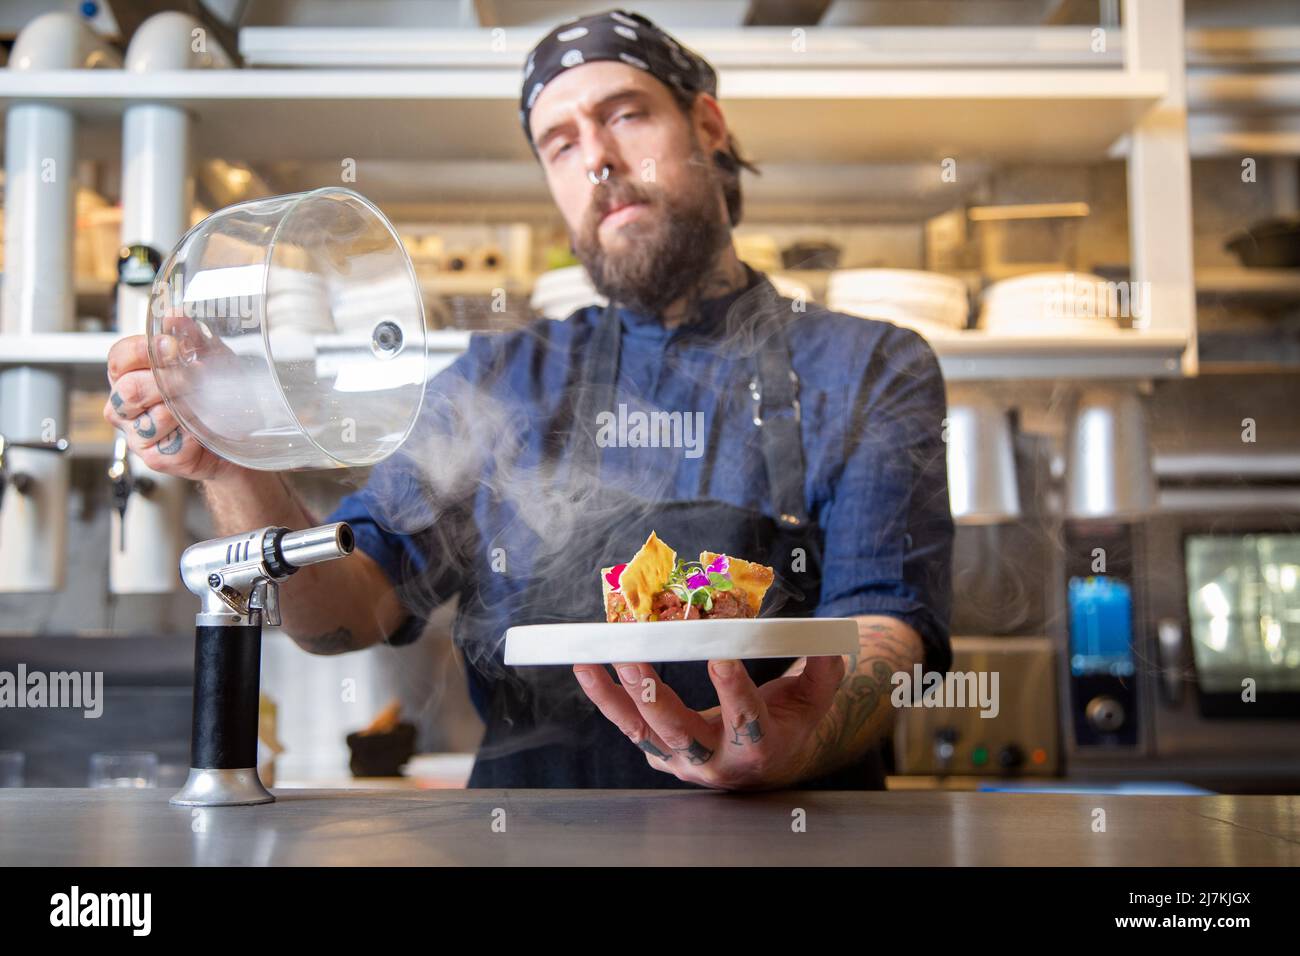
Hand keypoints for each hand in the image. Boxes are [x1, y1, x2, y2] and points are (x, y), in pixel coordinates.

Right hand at [102, 333, 237, 481]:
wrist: (236, 434)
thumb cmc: (214, 392)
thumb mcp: (209, 357)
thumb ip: (190, 337)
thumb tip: (174, 317)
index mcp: (129, 375)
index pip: (119, 358)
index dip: (142, 350)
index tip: (172, 346)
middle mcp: (124, 406)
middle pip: (129, 389)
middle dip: (168, 381)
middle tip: (196, 378)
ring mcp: (137, 435)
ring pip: (153, 417)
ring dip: (186, 408)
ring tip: (205, 404)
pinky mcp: (156, 458)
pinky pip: (174, 443)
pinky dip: (196, 433)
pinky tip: (205, 428)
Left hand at [573, 655, 844, 789]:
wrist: (766, 763)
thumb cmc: (790, 721)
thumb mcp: (815, 700)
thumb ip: (822, 672)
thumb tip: (827, 642)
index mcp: (759, 749)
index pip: (746, 721)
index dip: (734, 689)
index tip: (720, 654)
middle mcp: (715, 762)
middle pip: (679, 731)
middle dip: (652, 691)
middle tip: (632, 650)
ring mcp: (681, 760)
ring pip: (643, 731)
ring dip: (617, 694)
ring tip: (593, 657)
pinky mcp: (658, 751)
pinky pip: (627, 725)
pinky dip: (604, 697)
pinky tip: (586, 667)